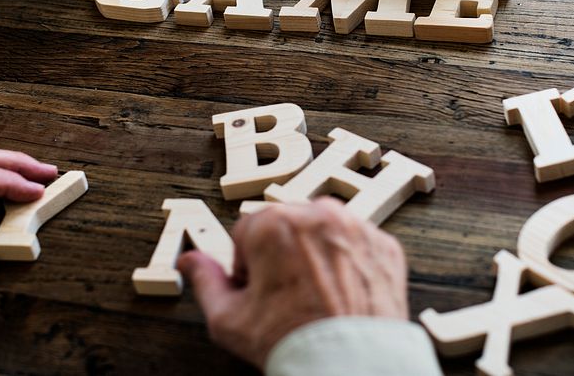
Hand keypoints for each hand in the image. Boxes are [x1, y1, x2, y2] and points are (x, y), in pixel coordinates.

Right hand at [177, 198, 408, 368]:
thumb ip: (205, 281)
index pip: (247, 232)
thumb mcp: (228, 319)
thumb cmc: (290, 342)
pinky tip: (341, 294)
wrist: (350, 366)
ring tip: (315, 294)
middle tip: (285, 294)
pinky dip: (350, 263)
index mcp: (273, 223)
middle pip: (287, 225)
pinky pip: (358, 245)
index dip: (248, 265)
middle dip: (282, 253)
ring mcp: (356, 227)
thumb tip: (189, 260)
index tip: (257, 289)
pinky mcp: (384, 245)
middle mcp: (317, 214)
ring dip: (316, 253)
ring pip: (324, 230)